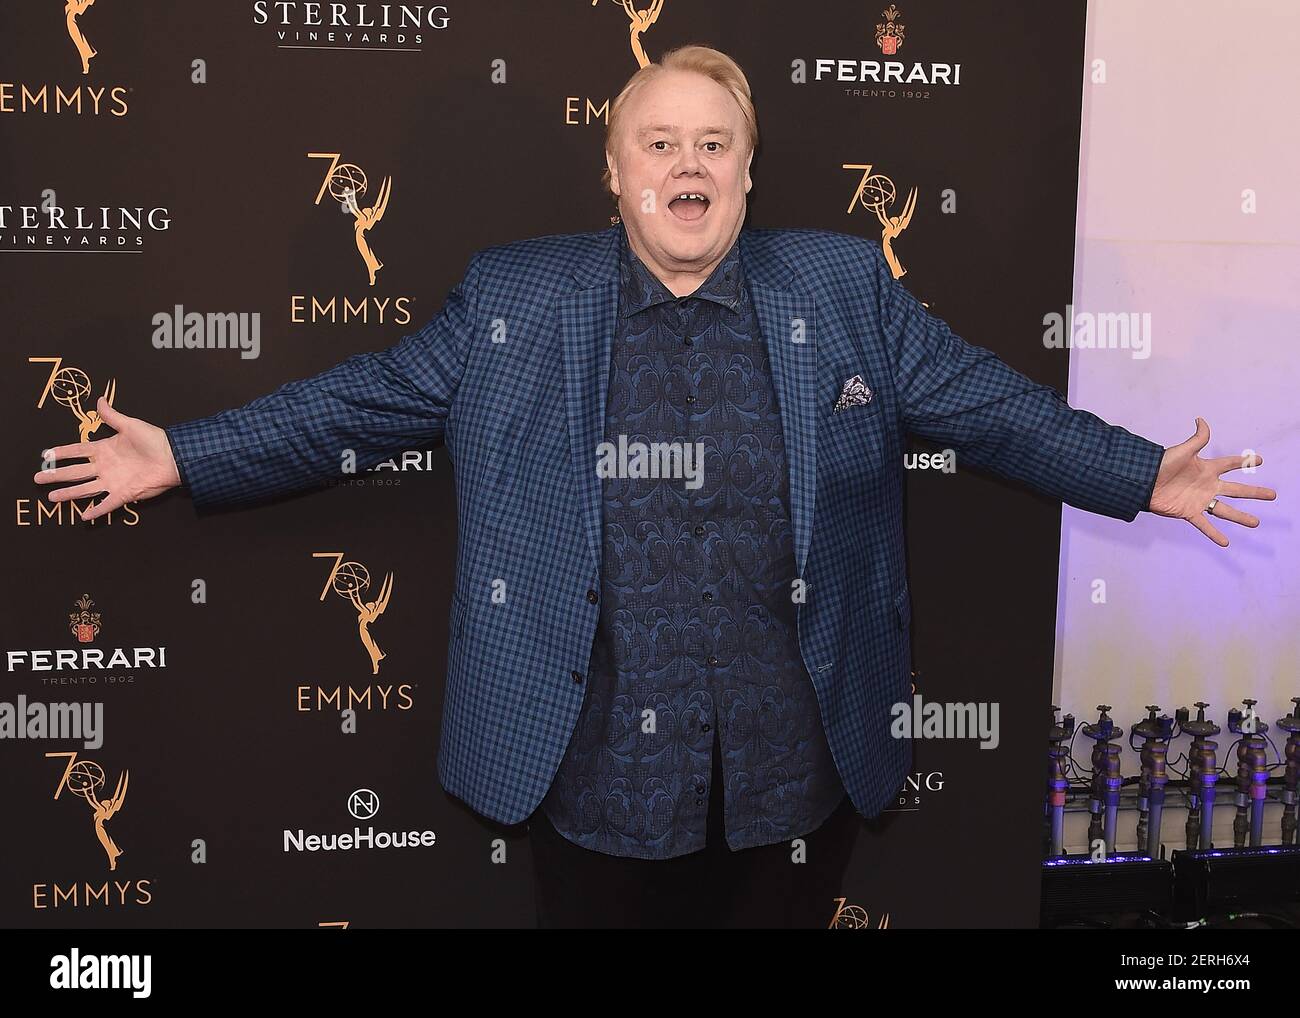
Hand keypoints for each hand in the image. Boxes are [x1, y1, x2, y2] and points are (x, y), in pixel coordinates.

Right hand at [32, 397, 181, 521]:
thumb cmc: (154, 440)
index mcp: (105, 450)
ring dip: (68, 493)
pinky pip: (107, 504)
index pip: (77, 451)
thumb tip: (99, 400)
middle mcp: (105, 467)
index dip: (61, 452)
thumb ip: (112, 416)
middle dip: (56, 475)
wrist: (174, 457)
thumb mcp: (130, 425)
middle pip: (75, 471)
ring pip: (85, 489)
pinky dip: (96, 511)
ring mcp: (113, 481)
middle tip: (38, 478)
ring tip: (51, 497)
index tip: (45, 454)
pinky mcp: (124, 493)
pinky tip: (83, 517)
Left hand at [1148, 418, 1276, 546]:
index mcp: (1207, 469)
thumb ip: (1197, 439)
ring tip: (1256, 523)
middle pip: (1236, 490)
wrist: (1143, 482)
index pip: (1229, 464)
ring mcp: (1199, 500)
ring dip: (1240, 517)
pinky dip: (1214, 534)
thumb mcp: (1182, 451)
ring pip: (1225, 510)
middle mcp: (1207, 485)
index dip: (1243, 462)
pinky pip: (1204, 525)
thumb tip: (1200, 419)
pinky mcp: (1189, 512)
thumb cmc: (1161, 464)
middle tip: (1272, 495)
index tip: (1259, 461)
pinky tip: (1225, 543)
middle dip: (1254, 492)